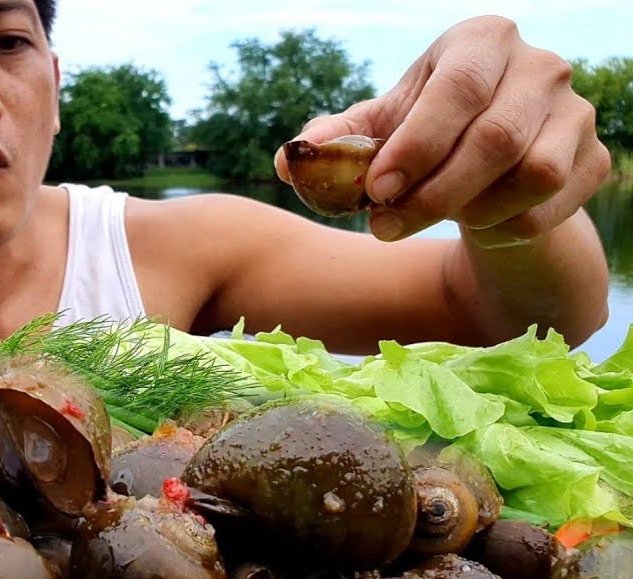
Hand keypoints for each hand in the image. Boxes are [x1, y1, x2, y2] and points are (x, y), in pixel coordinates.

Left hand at [275, 16, 610, 245]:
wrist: (491, 168)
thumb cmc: (426, 134)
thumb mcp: (379, 128)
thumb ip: (335, 141)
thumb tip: (290, 161)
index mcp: (482, 42)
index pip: (459, 89)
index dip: (416, 144)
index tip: (377, 190)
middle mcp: (540, 67)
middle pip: (496, 139)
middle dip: (433, 194)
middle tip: (384, 227)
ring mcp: (577, 113)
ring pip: (532, 175)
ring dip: (470, 211)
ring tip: (431, 218)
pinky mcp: (595, 161)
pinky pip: (546, 210)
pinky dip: (501, 230)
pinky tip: (473, 225)